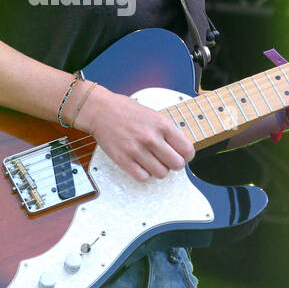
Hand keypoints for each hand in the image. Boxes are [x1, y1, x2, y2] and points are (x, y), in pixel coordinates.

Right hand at [73, 84, 194, 181]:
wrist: (101, 111)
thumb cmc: (126, 111)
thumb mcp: (154, 115)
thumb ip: (168, 132)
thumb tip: (181, 150)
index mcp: (162, 125)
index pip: (187, 150)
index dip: (187, 155)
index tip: (182, 155)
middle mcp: (151, 138)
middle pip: (177, 164)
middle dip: (174, 164)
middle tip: (167, 160)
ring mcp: (137, 150)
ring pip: (161, 174)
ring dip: (159, 169)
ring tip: (152, 161)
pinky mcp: (123, 159)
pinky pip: (142, 177)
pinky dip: (144, 173)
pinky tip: (141, 164)